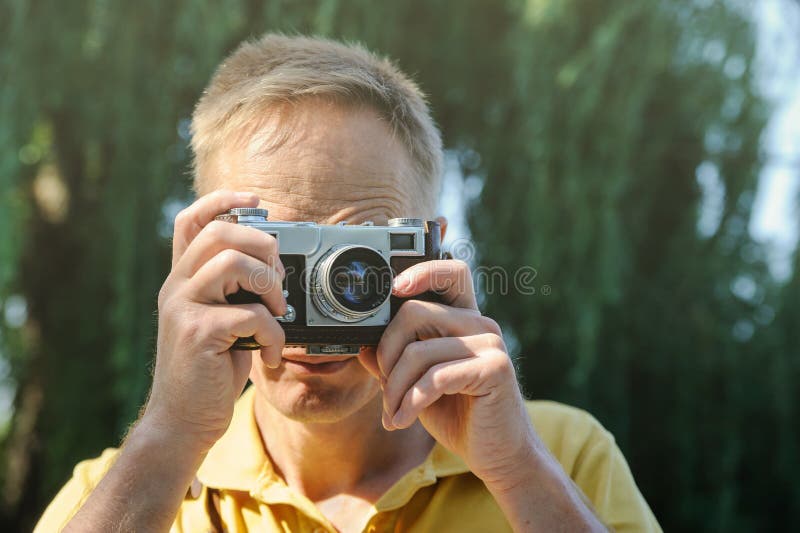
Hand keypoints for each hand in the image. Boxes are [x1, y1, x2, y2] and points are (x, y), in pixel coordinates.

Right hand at [144, 190, 285, 453]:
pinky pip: (252, 314)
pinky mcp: (198, 334)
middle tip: (279, 281)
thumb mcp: (220, 322)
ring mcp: (183, 308)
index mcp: (183, 280)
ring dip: (271, 286)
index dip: (222, 200)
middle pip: (220, 232)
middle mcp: (177, 287)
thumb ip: (235, 292)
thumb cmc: (210, 371)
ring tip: (279, 315)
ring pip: (235, 263)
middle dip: (264, 246)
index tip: (256, 201)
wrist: (183, 421)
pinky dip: (275, 335)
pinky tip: (272, 356)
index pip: (191, 220)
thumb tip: (277, 267)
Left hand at [359, 260, 538, 484]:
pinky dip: (410, 402)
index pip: (449, 272)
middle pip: (414, 312)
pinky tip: (402, 420)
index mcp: (464, 320)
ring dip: (393, 388)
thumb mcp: (417, 386)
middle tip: (383, 385)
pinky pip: (435, 377)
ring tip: (391, 413)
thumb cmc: (459, 417)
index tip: (392, 288)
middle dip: (386, 352)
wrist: (497, 455)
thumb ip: (395, 363)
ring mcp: (490, 344)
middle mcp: (480, 324)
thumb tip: (362, 346)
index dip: (421, 271)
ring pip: (418, 350)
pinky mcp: (494, 368)